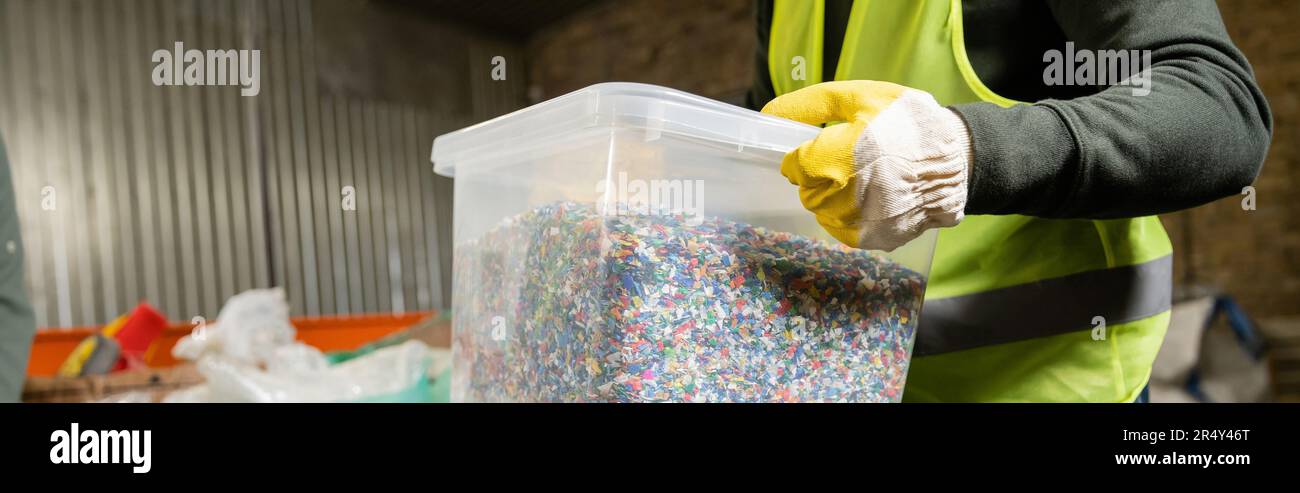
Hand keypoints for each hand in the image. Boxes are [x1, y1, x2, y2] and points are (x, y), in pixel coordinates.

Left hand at [762, 81, 970, 250]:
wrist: (958, 160)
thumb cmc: (907, 123)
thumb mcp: (862, 97)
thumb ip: (810, 104)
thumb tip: (768, 114)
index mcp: (843, 155)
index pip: (796, 166)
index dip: (807, 155)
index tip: (824, 148)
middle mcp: (849, 194)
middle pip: (807, 190)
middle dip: (819, 175)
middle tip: (848, 162)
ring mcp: (862, 221)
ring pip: (820, 211)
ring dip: (831, 196)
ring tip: (861, 179)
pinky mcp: (874, 238)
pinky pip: (840, 230)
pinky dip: (847, 215)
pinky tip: (870, 198)